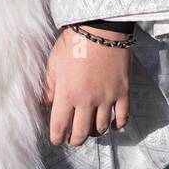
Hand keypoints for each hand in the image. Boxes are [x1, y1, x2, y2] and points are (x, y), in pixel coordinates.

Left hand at [44, 25, 130, 146]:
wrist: (100, 28)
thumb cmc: (73, 43)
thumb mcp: (54, 64)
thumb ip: (49, 88)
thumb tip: (45, 106)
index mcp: (67, 95)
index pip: (60, 127)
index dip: (57, 138)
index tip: (57, 139)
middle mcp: (87, 101)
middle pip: (81, 133)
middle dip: (75, 140)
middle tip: (72, 138)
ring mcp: (107, 98)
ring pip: (101, 128)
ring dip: (94, 132)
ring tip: (90, 129)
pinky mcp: (123, 92)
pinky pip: (123, 117)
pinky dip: (117, 125)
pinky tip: (111, 125)